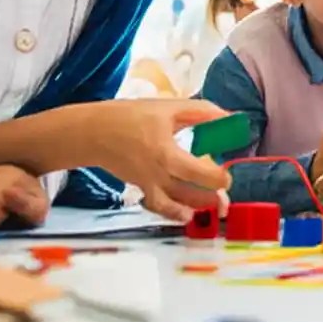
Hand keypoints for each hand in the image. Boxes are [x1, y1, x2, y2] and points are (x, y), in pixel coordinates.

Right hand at [87, 100, 232, 221]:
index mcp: (167, 154)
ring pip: (176, 207)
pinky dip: (173, 213)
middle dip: (213, 198)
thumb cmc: (130, 117)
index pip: (201, 174)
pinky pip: (159, 208)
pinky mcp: (140, 188)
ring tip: (214, 208)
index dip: (220, 177)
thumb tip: (230, 118)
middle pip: (192, 195)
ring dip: (197, 209)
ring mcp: (148, 185)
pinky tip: (186, 213)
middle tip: (226, 195)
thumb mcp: (168, 108)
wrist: (92, 132)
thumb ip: (201, 112)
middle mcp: (158, 175)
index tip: (228, 172)